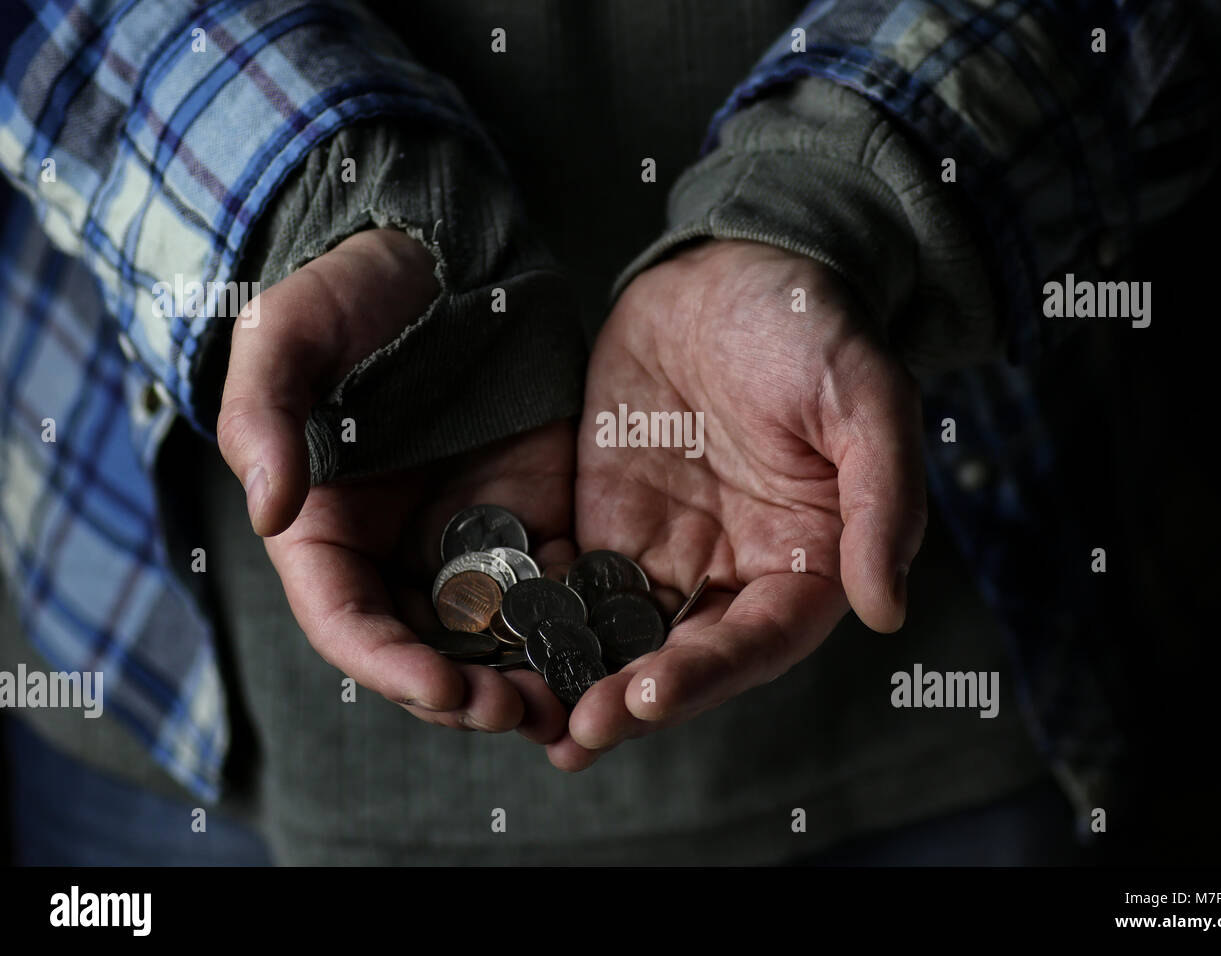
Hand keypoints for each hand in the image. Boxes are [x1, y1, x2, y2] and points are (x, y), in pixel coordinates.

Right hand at [217, 229, 572, 738]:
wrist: (441, 256)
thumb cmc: (351, 291)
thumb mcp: (286, 335)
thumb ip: (264, 418)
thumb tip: (268, 510)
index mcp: (330, 532)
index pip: (349, 623)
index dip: (390, 667)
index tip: (442, 689)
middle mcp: (399, 553)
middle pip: (429, 651)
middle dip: (470, 694)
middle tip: (522, 714)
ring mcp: (472, 540)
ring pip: (498, 637)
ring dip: (530, 680)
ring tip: (573, 710)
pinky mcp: (537, 518)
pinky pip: (558, 588)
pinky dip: (578, 628)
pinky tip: (612, 652)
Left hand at [552, 239, 926, 768]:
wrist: (733, 267)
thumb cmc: (813, 328)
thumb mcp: (866, 400)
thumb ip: (883, 502)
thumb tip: (886, 611)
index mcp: (807, 561)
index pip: (760, 639)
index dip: (710, 672)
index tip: (653, 692)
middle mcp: (736, 572)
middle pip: (686, 658)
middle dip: (634, 698)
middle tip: (579, 730)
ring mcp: (669, 551)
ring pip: (625, 637)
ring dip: (581, 680)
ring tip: (529, 718)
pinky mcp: (609, 524)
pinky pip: (575, 585)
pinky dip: (543, 624)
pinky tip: (499, 650)